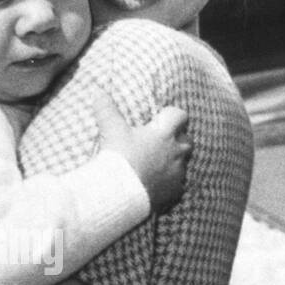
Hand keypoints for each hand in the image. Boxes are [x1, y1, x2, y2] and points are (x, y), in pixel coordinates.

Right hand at [93, 94, 192, 212]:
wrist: (119, 193)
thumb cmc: (118, 158)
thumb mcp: (111, 130)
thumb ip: (106, 109)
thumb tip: (97, 91)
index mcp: (163, 133)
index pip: (179, 115)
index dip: (172, 115)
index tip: (162, 118)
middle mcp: (175, 151)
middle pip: (187, 140)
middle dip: (178, 140)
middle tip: (161, 143)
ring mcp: (177, 172)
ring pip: (183, 163)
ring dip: (173, 162)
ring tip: (157, 165)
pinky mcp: (174, 191)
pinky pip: (178, 185)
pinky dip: (170, 184)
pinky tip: (157, 185)